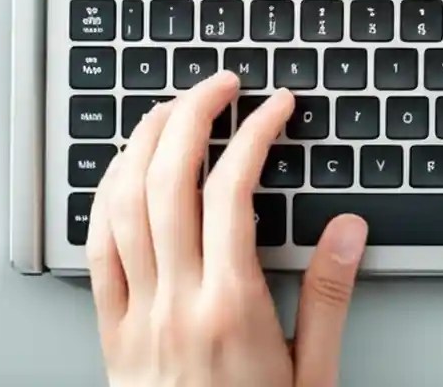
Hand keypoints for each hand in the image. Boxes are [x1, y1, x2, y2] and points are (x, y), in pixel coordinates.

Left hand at [86, 71, 369, 386]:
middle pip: (168, 180)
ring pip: (123, 204)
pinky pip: (96, 247)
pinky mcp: (110, 330)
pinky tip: (124, 173)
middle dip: (193, 115)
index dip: (253, 133)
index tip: (275, 105)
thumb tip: (347, 230)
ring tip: (171, 109)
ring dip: (144, 143)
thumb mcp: (314, 376)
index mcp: (229, 308)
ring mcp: (134, 313)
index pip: (231, 191)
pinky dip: (107, 196)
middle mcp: (174, 302)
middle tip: (221, 84)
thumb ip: (328, 298)